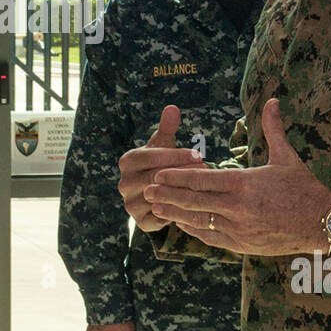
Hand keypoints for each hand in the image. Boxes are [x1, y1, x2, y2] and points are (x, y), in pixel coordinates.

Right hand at [117, 105, 205, 231]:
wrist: (155, 192)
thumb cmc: (161, 162)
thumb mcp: (164, 144)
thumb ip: (167, 127)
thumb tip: (172, 108)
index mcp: (127, 162)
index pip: (150, 157)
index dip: (175, 155)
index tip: (198, 154)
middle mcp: (124, 184)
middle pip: (154, 177)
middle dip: (182, 173)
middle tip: (206, 170)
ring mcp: (130, 204)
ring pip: (158, 197)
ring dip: (183, 191)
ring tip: (204, 186)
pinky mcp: (140, 222)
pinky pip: (161, 217)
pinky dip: (179, 210)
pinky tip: (197, 203)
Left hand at [143, 99, 330, 256]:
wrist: (325, 224)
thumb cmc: (306, 188)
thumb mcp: (287, 157)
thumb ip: (273, 128)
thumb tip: (272, 99)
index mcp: (245, 184)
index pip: (202, 180)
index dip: (177, 177)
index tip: (158, 173)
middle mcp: (239, 208)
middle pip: (194, 201)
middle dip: (167, 196)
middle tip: (146, 190)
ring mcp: (239, 229)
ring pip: (199, 222)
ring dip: (175, 214)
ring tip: (155, 208)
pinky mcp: (242, 245)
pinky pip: (211, 237)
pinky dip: (194, 230)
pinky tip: (181, 223)